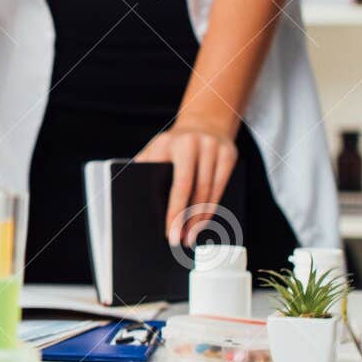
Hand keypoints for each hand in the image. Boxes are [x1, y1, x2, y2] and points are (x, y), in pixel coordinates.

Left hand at [136, 122, 239, 246]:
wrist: (203, 121)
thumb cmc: (173, 144)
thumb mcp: (155, 149)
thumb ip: (143, 169)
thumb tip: (132, 200)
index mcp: (173, 144)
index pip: (178, 184)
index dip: (174, 211)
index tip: (169, 232)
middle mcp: (197, 144)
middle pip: (195, 191)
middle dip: (187, 219)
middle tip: (179, 240)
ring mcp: (215, 149)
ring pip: (210, 191)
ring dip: (200, 218)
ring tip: (190, 236)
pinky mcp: (229, 155)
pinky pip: (221, 187)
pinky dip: (212, 206)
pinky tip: (203, 220)